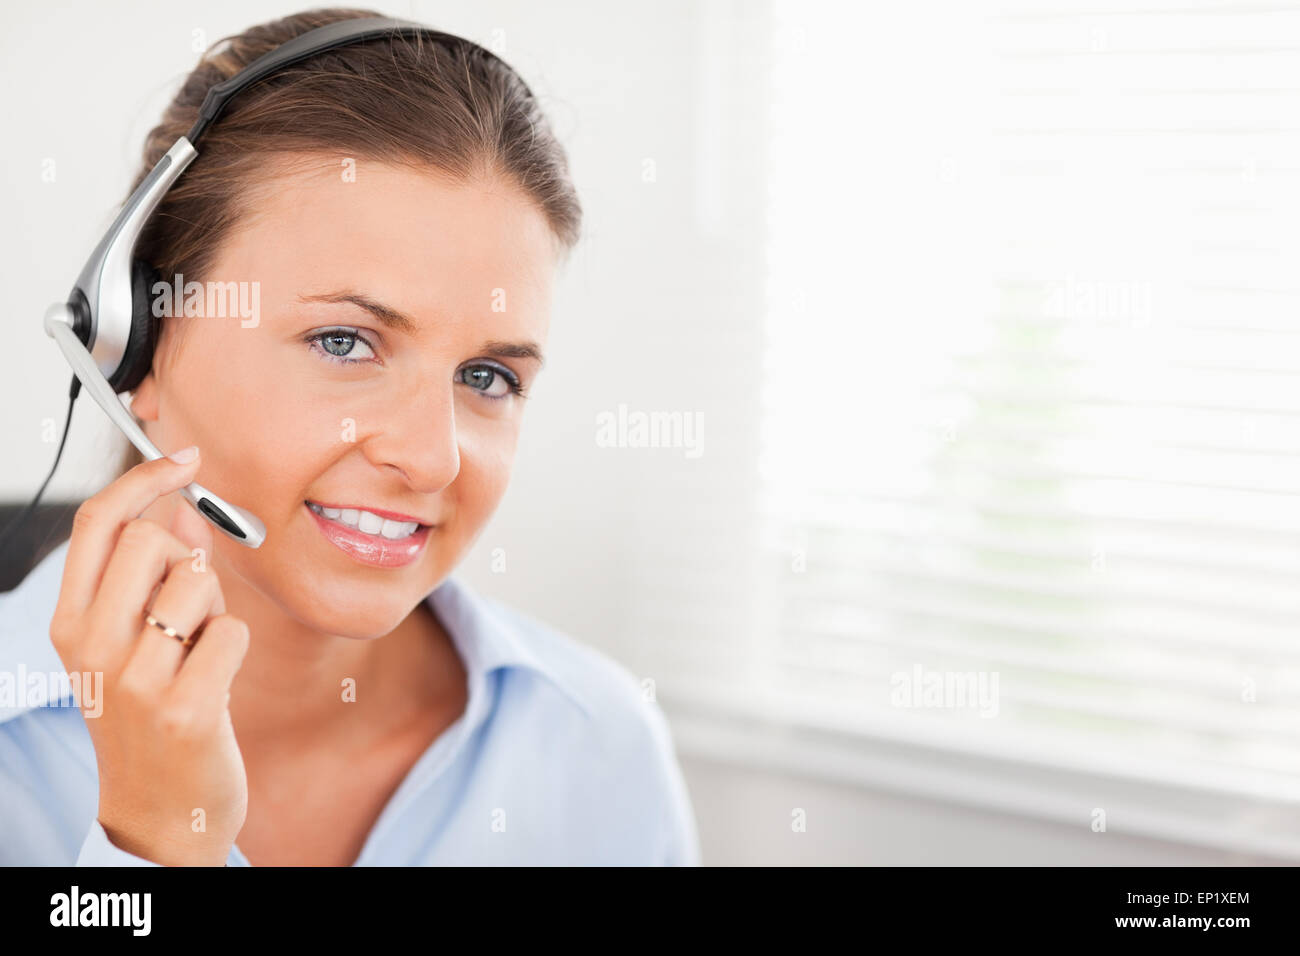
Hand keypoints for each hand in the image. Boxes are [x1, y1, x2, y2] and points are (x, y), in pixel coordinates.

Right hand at [49, 449, 249, 865]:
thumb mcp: (130, 642)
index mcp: (71, 621)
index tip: (186, 457)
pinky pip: (232, 632)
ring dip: (214, 610)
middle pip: (152, 540)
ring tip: (199, 653)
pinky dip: (234, 648)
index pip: (98, 522)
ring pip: (197, 582)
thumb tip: (185, 507)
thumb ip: (152, 576)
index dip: (145, 477)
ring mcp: (135, 678)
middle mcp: (91, 645)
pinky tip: (215, 682)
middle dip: (190, 561)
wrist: (159, 808)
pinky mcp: (184, 707)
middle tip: (191, 610)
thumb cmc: (151, 713)